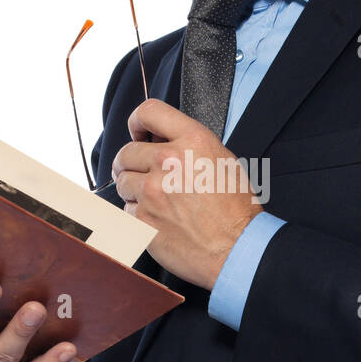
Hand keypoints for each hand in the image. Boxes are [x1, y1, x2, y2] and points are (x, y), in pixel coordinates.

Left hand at [111, 99, 262, 289]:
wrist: (237, 249)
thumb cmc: (237, 209)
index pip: (149, 112)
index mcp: (193, 141)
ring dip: (133, 189)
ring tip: (154, 199)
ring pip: (123, 182)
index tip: (138, 132)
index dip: (137, 122)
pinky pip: (126, 210)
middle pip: (127, 151)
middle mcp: (169, 162)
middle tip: (139, 172)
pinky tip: (158, 219)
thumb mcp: (223, 161)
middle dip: (130, 162)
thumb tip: (162, 141)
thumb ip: (189, 146)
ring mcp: (153, 192)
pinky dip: (137, 214)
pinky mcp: (143, 220)